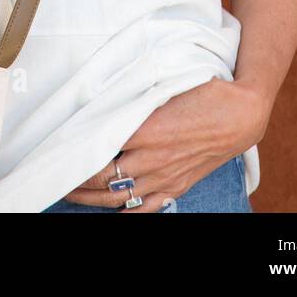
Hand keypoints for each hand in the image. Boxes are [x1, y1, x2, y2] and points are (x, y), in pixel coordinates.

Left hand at [64, 77, 268, 213]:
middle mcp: (153, 158)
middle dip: (77, 181)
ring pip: (120, 199)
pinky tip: (110, 208)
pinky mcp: (176, 186)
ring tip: (72, 192)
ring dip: (92, 198)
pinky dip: (123, 211)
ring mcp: (165, 177)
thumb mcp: (163, 85)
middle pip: (104, 179)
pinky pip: (144, 207)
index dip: (75, 154)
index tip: (57, 151)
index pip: (99, 149)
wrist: (240, 114)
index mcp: (147, 130)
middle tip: (56, 175)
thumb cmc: (203, 91)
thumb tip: (102, 100)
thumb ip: (133, 96)